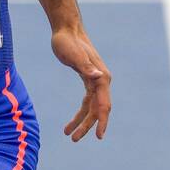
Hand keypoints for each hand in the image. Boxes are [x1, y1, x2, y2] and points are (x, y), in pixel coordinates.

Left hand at [52, 25, 111, 140]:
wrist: (65, 30)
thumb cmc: (67, 42)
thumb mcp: (73, 55)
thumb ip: (85, 67)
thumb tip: (98, 77)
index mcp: (101, 77)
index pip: (103, 104)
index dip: (102, 121)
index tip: (99, 136)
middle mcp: (101, 80)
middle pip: (97, 109)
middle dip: (88, 126)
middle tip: (74, 139)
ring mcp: (95, 80)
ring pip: (91, 107)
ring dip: (82, 122)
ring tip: (69, 134)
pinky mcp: (87, 79)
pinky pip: (87, 101)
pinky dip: (80, 112)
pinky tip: (71, 122)